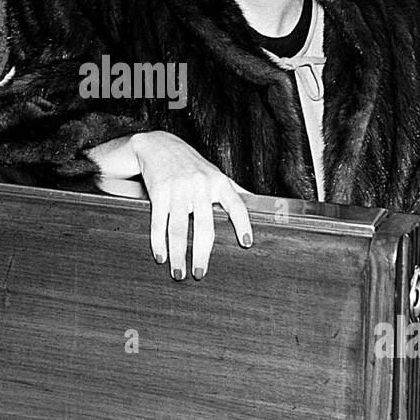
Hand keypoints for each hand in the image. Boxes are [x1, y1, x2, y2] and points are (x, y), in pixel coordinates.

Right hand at [127, 131, 252, 280]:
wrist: (158, 145)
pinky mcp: (159, 192)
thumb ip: (235, 191)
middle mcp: (200, 186)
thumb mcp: (215, 173)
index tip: (247, 243)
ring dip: (178, 255)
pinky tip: (161, 256)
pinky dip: (158, 242)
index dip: (243, 224)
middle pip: (204, 226)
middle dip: (202, 254)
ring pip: (179, 229)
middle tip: (200, 274)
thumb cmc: (191, 164)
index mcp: (218, 182)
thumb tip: (262, 206)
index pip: (236, 205)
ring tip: (179, 274)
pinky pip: (159, 222)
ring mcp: (179, 189)